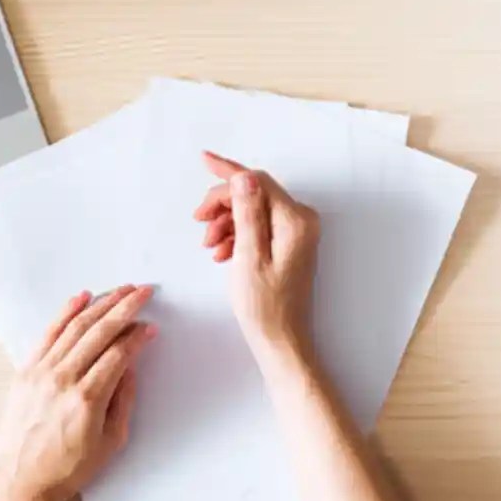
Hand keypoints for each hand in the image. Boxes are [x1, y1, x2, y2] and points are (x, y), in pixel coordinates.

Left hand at [0, 286, 156, 500]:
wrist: (19, 481)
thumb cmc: (63, 468)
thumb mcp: (109, 442)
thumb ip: (123, 400)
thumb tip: (129, 368)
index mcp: (86, 398)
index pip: (119, 353)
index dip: (138, 336)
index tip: (149, 328)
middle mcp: (62, 379)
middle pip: (99, 331)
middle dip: (125, 307)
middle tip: (142, 292)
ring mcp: (41, 372)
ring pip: (75, 326)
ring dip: (101, 304)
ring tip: (119, 291)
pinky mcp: (26, 371)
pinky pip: (48, 333)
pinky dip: (65, 312)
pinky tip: (81, 299)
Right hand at [194, 152, 321, 358]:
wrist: (281, 340)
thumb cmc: (265, 307)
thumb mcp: (249, 256)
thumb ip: (248, 214)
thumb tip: (243, 177)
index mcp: (295, 220)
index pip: (257, 181)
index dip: (228, 171)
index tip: (203, 159)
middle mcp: (301, 220)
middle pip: (254, 193)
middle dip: (223, 204)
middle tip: (200, 222)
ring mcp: (296, 232)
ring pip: (252, 209)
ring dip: (227, 221)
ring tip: (210, 246)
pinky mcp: (288, 244)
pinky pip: (258, 226)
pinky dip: (236, 234)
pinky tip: (222, 252)